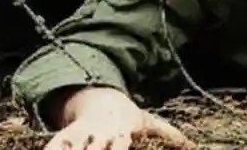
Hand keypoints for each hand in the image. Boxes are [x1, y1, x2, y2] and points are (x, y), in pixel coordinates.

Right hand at [44, 87, 191, 149]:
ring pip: (72, 147)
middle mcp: (100, 134)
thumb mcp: (149, 123)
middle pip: (96, 149)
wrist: (103, 101)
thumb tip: (193, 146)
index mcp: (122, 132)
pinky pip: (53, 145)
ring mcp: (81, 134)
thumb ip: (170, 135)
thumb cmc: (129, 120)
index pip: (120, 146)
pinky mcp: (64, 136)